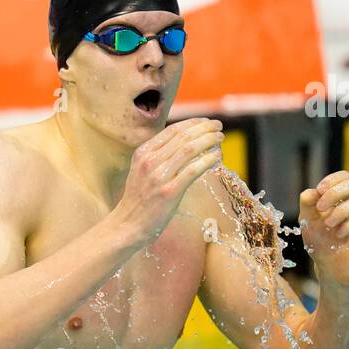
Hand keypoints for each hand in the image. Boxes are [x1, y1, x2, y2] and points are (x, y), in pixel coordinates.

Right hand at [115, 117, 224, 244]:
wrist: (127, 225)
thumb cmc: (138, 200)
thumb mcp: (141, 171)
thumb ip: (157, 157)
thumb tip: (184, 144)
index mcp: (143, 153)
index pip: (172, 130)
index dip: (193, 123)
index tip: (206, 122)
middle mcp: (150, 161)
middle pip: (183, 136)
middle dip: (205, 128)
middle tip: (218, 127)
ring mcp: (159, 176)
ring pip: (190, 149)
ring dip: (209, 140)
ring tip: (220, 139)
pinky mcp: (170, 192)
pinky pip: (194, 170)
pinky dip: (209, 160)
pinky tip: (218, 157)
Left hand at [299, 171, 348, 288]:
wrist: (330, 268)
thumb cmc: (321, 243)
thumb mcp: (308, 222)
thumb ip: (308, 204)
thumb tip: (311, 191)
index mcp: (345, 199)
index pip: (346, 178)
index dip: (332, 180)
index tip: (319, 191)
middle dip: (334, 194)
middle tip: (320, 208)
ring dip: (340, 212)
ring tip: (329, 225)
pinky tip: (339, 235)